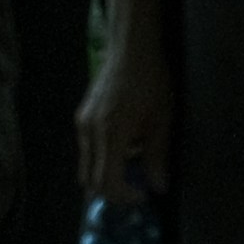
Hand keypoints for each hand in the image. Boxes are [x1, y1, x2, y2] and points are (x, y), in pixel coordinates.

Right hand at [81, 35, 170, 190]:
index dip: (124, 196)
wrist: (131, 46)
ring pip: (86, 165)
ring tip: (134, 161)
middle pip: (89, 180)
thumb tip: (158, 186)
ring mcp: (82, 123)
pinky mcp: (82, 116)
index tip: (143, 194)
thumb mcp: (161, 118)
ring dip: (106, 173)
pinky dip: (102, 157)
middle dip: (112, 191)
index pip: (106, 182)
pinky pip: (87, 149)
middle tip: (137, 187)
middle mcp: (89, 132)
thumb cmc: (152, 79)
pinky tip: (125, 143)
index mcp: (111, 133)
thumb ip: (156, 154)